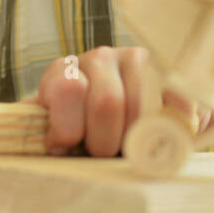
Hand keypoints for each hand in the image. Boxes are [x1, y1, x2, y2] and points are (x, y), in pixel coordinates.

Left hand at [24, 46, 212, 156]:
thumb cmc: (80, 138)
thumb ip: (43, 136)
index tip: (65, 148)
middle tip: (104, 154)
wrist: (120, 128)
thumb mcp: (53, 135)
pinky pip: (177, 105)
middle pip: (107, 103)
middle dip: (105, 142)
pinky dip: (172, 130)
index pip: (67, 87)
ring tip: (130, 148)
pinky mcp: (171, 74)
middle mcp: (100, 58)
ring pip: (143, 107)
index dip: (68, 128)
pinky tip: (163, 138)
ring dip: (138, 141)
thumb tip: (36, 142)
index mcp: (64, 71)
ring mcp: (139, 60)